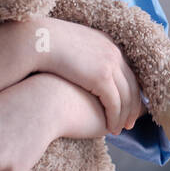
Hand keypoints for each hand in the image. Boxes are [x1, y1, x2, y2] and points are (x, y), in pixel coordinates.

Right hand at [26, 16, 144, 135]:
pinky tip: (110, 129)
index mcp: (106, 43)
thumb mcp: (70, 47)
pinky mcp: (102, 77)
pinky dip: (115, 118)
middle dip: (133, 106)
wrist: (36, 41)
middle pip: (132, 84)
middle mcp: (113, 52)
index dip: (128, 91)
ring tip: (119, 130)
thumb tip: (79, 69)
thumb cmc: (44, 46)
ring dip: (124, 116)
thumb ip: (81, 57)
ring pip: (126, 97)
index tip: (127, 106)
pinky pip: (115, 104)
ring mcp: (110, 64)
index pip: (126, 71)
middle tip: (129, 123)